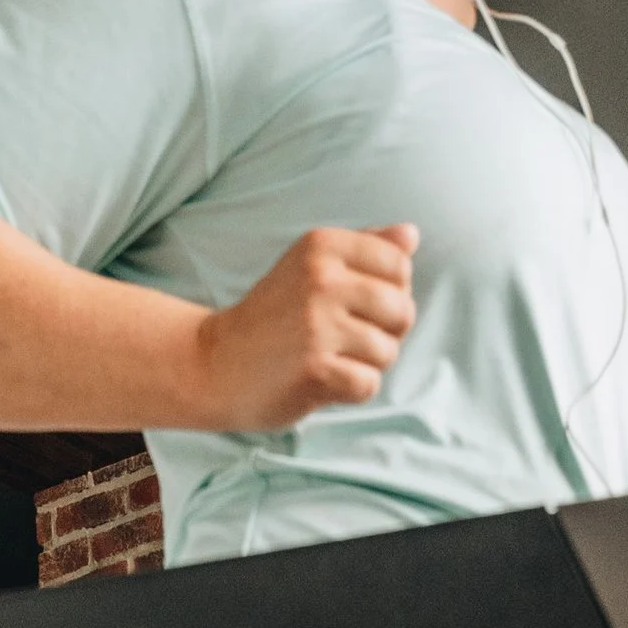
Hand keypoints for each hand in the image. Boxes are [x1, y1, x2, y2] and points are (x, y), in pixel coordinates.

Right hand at [191, 224, 418, 428]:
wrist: (215, 363)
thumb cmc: (272, 317)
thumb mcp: (311, 267)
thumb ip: (364, 249)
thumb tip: (412, 236)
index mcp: (323, 245)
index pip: (400, 266)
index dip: (392, 293)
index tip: (361, 307)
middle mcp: (321, 278)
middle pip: (402, 310)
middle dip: (387, 334)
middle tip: (349, 340)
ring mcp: (317, 325)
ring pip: (387, 351)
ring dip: (367, 364)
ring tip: (333, 359)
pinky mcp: (315, 369)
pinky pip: (368, 384)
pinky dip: (352, 391)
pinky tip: (325, 381)